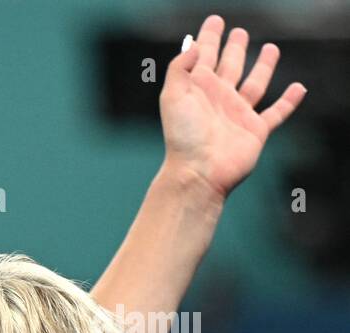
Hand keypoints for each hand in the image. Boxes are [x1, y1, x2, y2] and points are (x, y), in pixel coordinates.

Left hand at [160, 14, 305, 202]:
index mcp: (198, 89)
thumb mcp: (173, 96)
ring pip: (254, 84)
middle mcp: (219, 99)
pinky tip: (298, 88)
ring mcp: (238, 114)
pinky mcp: (255, 130)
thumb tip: (195, 44)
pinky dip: (289, 101)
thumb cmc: (183, 136)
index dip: (209, 38)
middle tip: (239, 32)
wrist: (198, 172)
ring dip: (263, 67)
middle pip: (229, 66)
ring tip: (270, 48)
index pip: (204, 56)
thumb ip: (180, 68)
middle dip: (234, 49)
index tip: (214, 21)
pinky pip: (276, 113)